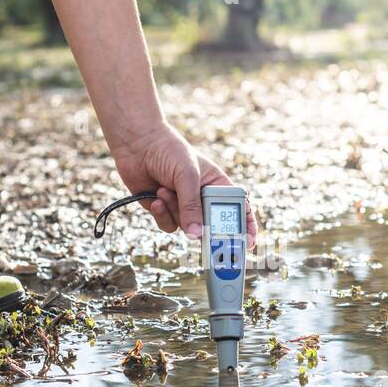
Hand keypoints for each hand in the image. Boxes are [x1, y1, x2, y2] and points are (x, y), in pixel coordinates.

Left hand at [112, 123, 257, 245]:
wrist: (138, 144)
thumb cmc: (169, 151)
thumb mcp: (187, 176)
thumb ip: (192, 206)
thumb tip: (196, 235)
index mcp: (217, 185)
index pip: (238, 208)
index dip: (246, 225)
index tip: (249, 241)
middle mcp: (202, 198)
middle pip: (212, 226)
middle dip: (205, 230)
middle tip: (202, 234)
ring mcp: (184, 206)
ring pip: (187, 227)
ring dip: (174, 211)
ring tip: (164, 190)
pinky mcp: (165, 210)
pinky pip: (169, 225)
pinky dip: (162, 214)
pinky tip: (155, 197)